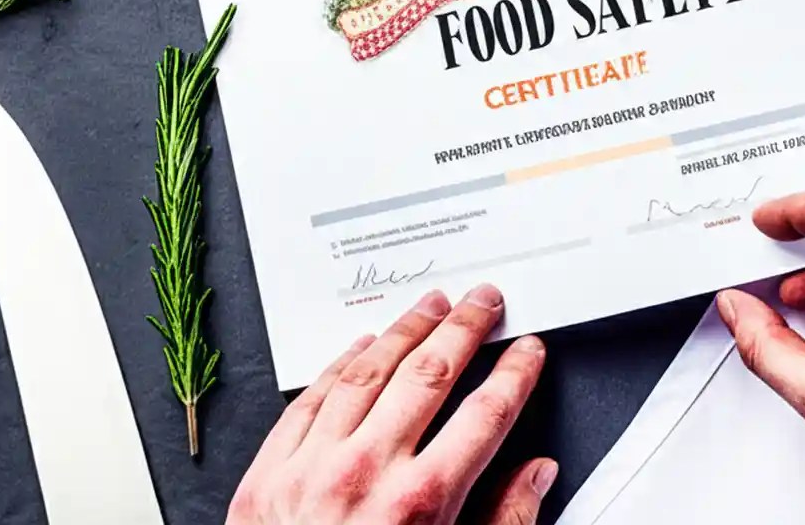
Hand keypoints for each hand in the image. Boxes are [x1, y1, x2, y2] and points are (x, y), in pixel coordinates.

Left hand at [228, 285, 555, 524]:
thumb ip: (504, 522)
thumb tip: (537, 475)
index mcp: (422, 505)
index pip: (485, 414)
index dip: (514, 374)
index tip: (528, 351)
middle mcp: (367, 475)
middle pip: (430, 375)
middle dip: (465, 329)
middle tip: (485, 301)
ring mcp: (311, 470)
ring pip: (367, 373)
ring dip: (405, 330)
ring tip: (431, 306)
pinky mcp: (267, 476)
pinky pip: (308, 401)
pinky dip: (337, 365)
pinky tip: (360, 344)